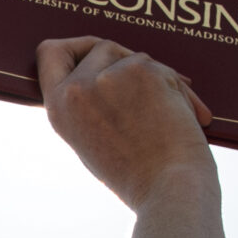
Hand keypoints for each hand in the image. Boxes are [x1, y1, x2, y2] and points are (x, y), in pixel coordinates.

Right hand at [35, 37, 216, 210]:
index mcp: (58, 108)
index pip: (49, 52)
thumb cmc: (138, 175)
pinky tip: (188, 115)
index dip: (74, 47)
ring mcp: (107, 78)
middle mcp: (77, 89)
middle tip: (146, 85)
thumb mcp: (92, 138)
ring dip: (155, 77)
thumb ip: (88, 101)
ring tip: (167, 115)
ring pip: (134, 55)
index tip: (94, 54)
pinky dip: (178, 87)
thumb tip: (108, 63)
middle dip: (125, 60)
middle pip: (100, 47)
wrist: (170, 190)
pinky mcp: (141, 71)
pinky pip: (163, 67)